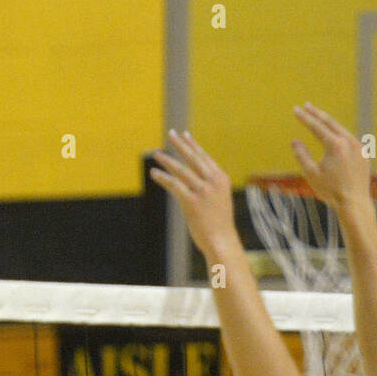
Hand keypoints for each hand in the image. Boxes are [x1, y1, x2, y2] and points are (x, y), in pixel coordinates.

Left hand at [150, 131, 238, 260]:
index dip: (193, 145)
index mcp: (221, 179)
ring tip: (156, 153)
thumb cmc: (219, 224)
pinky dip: (163, 178)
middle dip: (180, 144)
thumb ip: (210, 187)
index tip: (184, 135)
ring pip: (181, 170)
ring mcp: (203, 191)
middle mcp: (213, 182)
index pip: (204, 157)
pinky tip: (154, 173)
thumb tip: (195, 179)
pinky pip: (174, 185)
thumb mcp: (220, 200)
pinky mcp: (192, 202)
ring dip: (167, 160)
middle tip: (170, 133)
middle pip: (193, 158)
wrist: (222, 242)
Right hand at [290, 104, 373, 215]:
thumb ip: (302, 155)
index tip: (296, 109)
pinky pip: (349, 140)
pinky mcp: (364, 153)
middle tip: (307, 105)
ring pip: (341, 130)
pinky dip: (339, 136)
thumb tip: (295, 141)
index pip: (316, 126)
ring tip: (319, 119)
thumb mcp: (311, 174)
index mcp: (335, 145)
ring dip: (329, 124)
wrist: (354, 203)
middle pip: (330, 122)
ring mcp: (358, 146)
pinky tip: (334, 136)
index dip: (304, 118)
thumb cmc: (331, 191)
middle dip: (317, 113)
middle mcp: (349, 141)